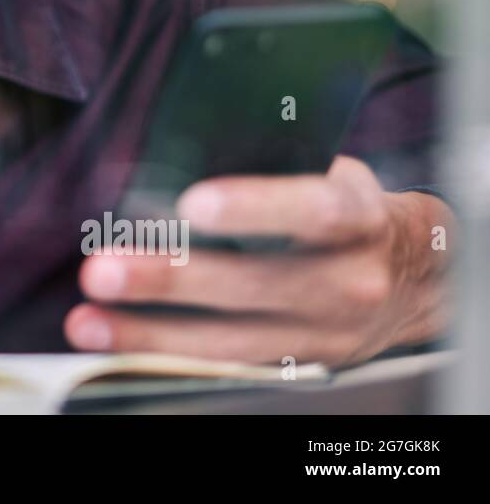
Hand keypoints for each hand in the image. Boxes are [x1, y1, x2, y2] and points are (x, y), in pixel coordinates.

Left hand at [64, 155, 450, 366]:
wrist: (417, 278)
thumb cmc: (353, 210)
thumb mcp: (334, 174)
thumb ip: (277, 163)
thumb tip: (183, 141)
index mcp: (361, 220)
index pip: (314, 210)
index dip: (256, 207)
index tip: (193, 205)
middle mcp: (349, 283)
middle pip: (255, 284)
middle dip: (172, 280)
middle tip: (104, 268)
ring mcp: (324, 334)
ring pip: (231, 341)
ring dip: (150, 333)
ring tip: (89, 319)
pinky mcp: (296, 365)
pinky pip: (225, 365)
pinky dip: (162, 355)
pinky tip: (112, 339)